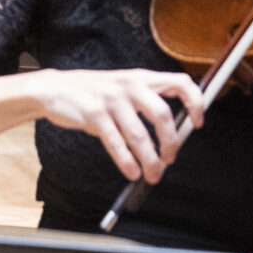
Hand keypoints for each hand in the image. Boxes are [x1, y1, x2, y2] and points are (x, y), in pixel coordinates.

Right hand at [32, 68, 205, 183]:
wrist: (54, 88)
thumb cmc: (92, 92)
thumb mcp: (122, 87)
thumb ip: (144, 103)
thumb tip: (169, 135)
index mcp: (141, 77)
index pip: (180, 83)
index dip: (195, 103)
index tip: (198, 123)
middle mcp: (130, 85)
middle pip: (163, 115)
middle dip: (170, 143)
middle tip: (169, 159)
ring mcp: (111, 99)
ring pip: (139, 135)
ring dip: (149, 160)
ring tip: (152, 174)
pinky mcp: (94, 113)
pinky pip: (116, 143)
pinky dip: (127, 161)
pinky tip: (132, 171)